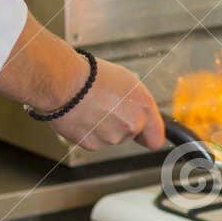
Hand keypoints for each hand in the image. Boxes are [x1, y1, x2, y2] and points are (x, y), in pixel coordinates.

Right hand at [44, 57, 165, 151]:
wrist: (64, 82)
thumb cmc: (90, 76)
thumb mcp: (124, 80)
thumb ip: (136, 102)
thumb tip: (138, 111)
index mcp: (143, 106)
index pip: (156, 137)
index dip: (149, 134)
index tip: (145, 134)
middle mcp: (132, 124)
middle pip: (131, 135)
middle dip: (121, 124)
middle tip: (106, 107)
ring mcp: (113, 137)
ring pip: (111, 138)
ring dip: (103, 127)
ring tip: (91, 107)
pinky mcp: (93, 144)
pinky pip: (94, 141)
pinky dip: (88, 131)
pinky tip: (83, 116)